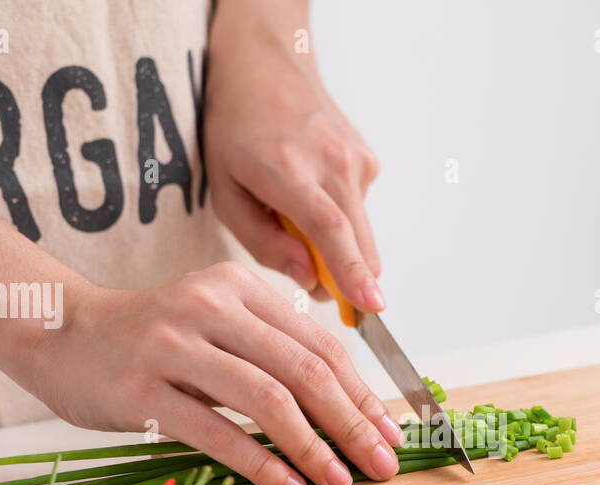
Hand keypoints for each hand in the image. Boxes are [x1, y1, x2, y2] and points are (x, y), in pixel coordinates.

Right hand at [30, 263, 405, 484]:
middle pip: (305, 371)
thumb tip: (349, 409)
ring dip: (314, 448)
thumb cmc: (150, 340)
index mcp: (238, 288)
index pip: (320, 345)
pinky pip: (217, 432)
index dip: (363, 393)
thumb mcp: (216, 326)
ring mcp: (174, 347)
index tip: (390, 432)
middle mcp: (210, 308)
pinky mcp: (143, 390)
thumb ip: (271, 352)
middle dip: (353, 424)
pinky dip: (262, 463)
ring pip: (268, 401)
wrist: (59, 333)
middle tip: (383, 464)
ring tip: (340, 481)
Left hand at [203, 0, 382, 310]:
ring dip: (336, 245)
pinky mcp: (368, 160)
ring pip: (361, 234)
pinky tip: (312, 189)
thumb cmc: (235, 131)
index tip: (372, 306)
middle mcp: (331, 163)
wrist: (265, 64)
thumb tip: (309, 280)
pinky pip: (358, 211)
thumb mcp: (226, 192)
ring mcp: (355, 160)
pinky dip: (338, 216)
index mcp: (288, 171)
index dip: (351, 273)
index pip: (331, 230)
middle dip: (349, 280)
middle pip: (358, 243)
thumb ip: (264, 242)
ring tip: (295, 213)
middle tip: (326, 294)